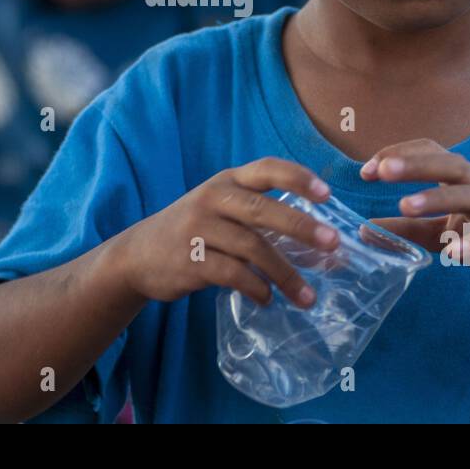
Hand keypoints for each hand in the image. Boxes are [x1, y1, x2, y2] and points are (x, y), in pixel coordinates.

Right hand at [110, 157, 338, 308]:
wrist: (137, 255)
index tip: (327, 194)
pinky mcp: (189, 261)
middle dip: (301, 227)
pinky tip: (267, 299)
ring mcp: (198, 229)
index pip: (266, 169)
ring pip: (252, 248)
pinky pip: (232, 275)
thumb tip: (318, 241)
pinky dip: (256, 289)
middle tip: (333, 244)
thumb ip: (259, 216)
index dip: (298, 177)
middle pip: (262, 209)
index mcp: (227, 181)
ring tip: (307, 296)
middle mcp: (212, 198)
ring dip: (285, 274)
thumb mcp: (220, 207)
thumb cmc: (194, 230)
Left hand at [362, 138, 469, 306]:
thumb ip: (411, 229)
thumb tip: (365, 228)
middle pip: (453, 164)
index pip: (434, 153)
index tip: (366, 169)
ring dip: (437, 197)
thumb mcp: (449, 234)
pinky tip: (451, 254)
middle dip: (415, 163)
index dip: (401, 155)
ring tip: (403, 207)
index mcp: (468, 184)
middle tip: (378, 170)